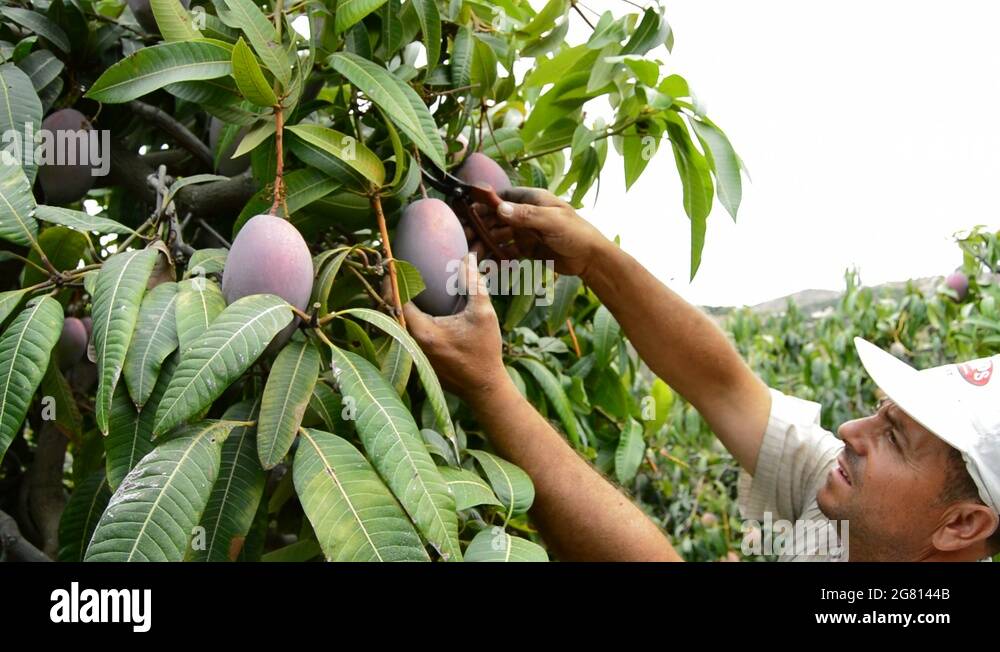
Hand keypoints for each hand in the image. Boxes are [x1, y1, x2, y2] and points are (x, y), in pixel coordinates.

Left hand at [403, 254, 507, 403]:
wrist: (484, 388)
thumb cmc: (485, 351)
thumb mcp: (483, 314)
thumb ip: (474, 284)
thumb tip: (467, 257)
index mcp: (423, 331)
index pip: (396, 300)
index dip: (392, 279)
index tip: (393, 263)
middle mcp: (411, 343)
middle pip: (389, 311)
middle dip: (389, 289)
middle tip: (394, 271)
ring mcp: (411, 354)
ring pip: (393, 323)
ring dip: (395, 304)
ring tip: (401, 285)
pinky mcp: (416, 359)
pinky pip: (402, 333)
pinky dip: (403, 317)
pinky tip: (413, 307)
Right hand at [468, 187, 606, 276]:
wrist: (590, 259)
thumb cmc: (576, 233)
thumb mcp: (552, 221)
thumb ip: (526, 215)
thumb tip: (500, 208)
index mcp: (532, 200)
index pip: (502, 197)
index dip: (484, 203)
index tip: (466, 211)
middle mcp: (526, 213)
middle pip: (496, 218)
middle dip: (480, 226)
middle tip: (463, 236)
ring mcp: (526, 231)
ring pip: (500, 235)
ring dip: (485, 243)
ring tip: (471, 253)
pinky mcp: (527, 248)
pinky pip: (507, 250)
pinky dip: (497, 255)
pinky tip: (486, 262)